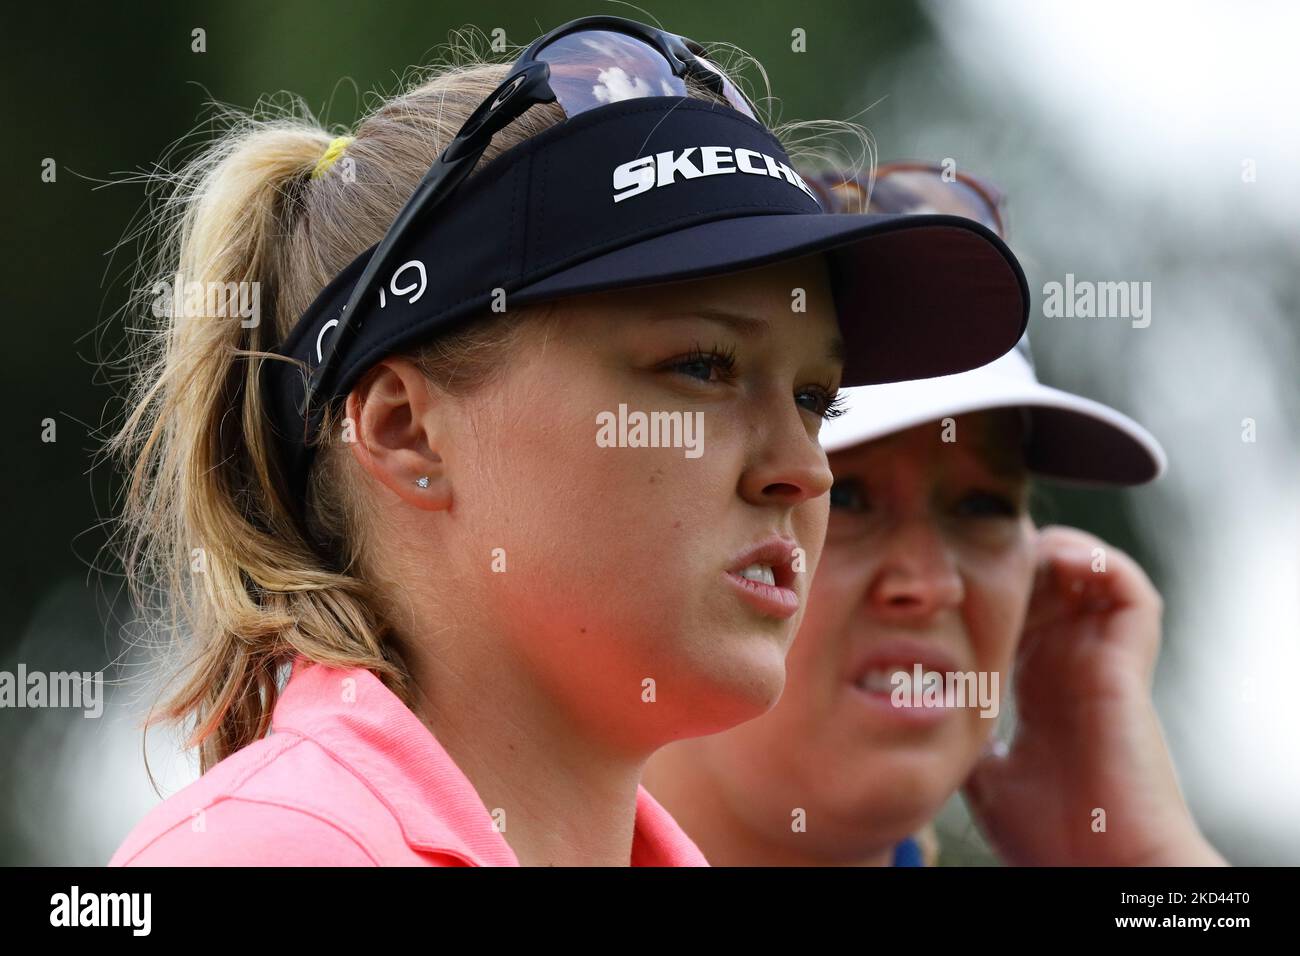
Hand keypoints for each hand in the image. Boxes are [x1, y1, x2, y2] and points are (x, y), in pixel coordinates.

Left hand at [962, 525, 1224, 865]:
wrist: (1098, 864)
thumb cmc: (1048, 835)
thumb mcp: (983, 774)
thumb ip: (963, 734)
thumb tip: (919, 713)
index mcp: (1042, 689)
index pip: (1019, 616)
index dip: (988, 589)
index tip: (943, 579)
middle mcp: (1073, 668)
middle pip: (1048, 587)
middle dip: (1012, 560)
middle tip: (969, 546)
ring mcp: (1102, 662)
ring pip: (1088, 577)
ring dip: (1050, 552)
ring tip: (1009, 545)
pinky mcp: (1129, 662)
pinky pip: (1128, 589)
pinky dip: (1097, 560)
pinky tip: (1051, 556)